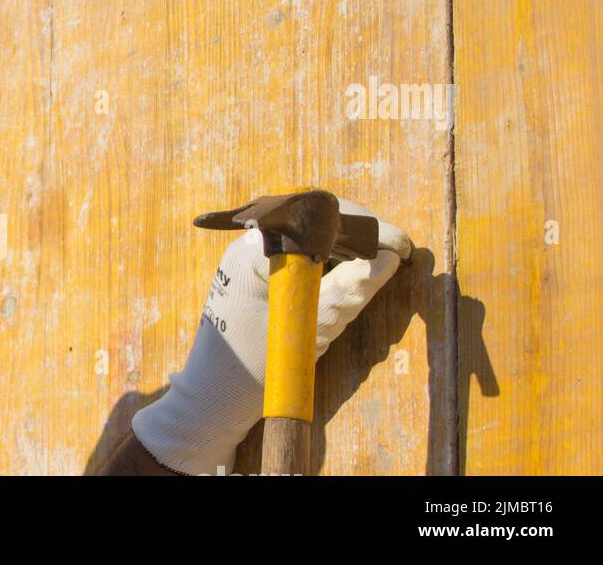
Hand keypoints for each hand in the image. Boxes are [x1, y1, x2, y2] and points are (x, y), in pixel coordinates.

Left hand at [129, 199, 411, 474]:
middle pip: (315, 220)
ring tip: (378, 263)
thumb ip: (348, 291)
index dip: (364, 225)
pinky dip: (329, 260)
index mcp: (255, 251)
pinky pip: (300, 253)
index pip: (318, 216)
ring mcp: (251, 258)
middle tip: (394, 252)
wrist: (215, 396)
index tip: (397, 244)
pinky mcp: (258, 273)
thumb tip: (388, 258)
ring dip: (346, 246)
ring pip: (310, 235)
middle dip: (358, 233)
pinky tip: (350, 275)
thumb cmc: (254, 368)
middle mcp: (250, 245)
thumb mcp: (310, 331)